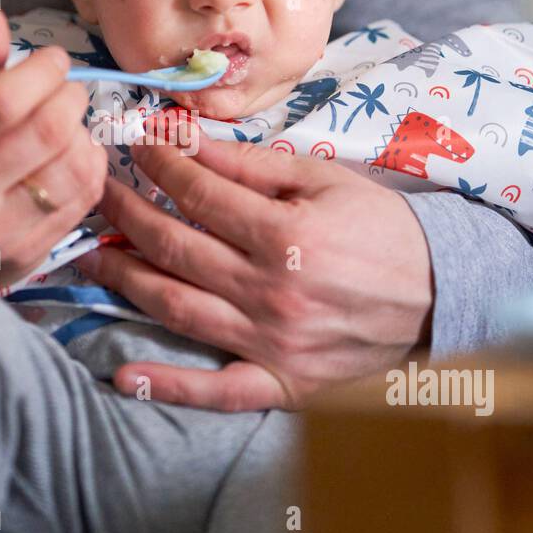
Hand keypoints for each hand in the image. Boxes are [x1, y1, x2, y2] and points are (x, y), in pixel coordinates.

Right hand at [0, 6, 107, 325]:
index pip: (0, 102)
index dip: (40, 71)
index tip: (50, 59)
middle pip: (46, 134)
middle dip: (69, 95)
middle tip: (62, 86)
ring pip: (74, 170)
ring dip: (81, 132)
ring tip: (63, 121)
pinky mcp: (27, 256)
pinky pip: (82, 203)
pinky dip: (86, 167)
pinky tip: (66, 154)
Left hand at [75, 128, 432, 410]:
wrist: (442, 295)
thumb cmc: (381, 230)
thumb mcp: (325, 181)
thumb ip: (251, 165)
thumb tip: (185, 140)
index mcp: (285, 236)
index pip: (198, 193)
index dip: (157, 164)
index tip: (132, 142)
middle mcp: (271, 292)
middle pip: (174, 248)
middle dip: (125, 214)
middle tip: (94, 192)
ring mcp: (272, 343)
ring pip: (177, 310)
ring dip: (124, 281)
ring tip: (89, 257)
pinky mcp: (283, 383)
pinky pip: (217, 392)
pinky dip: (168, 388)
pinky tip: (121, 377)